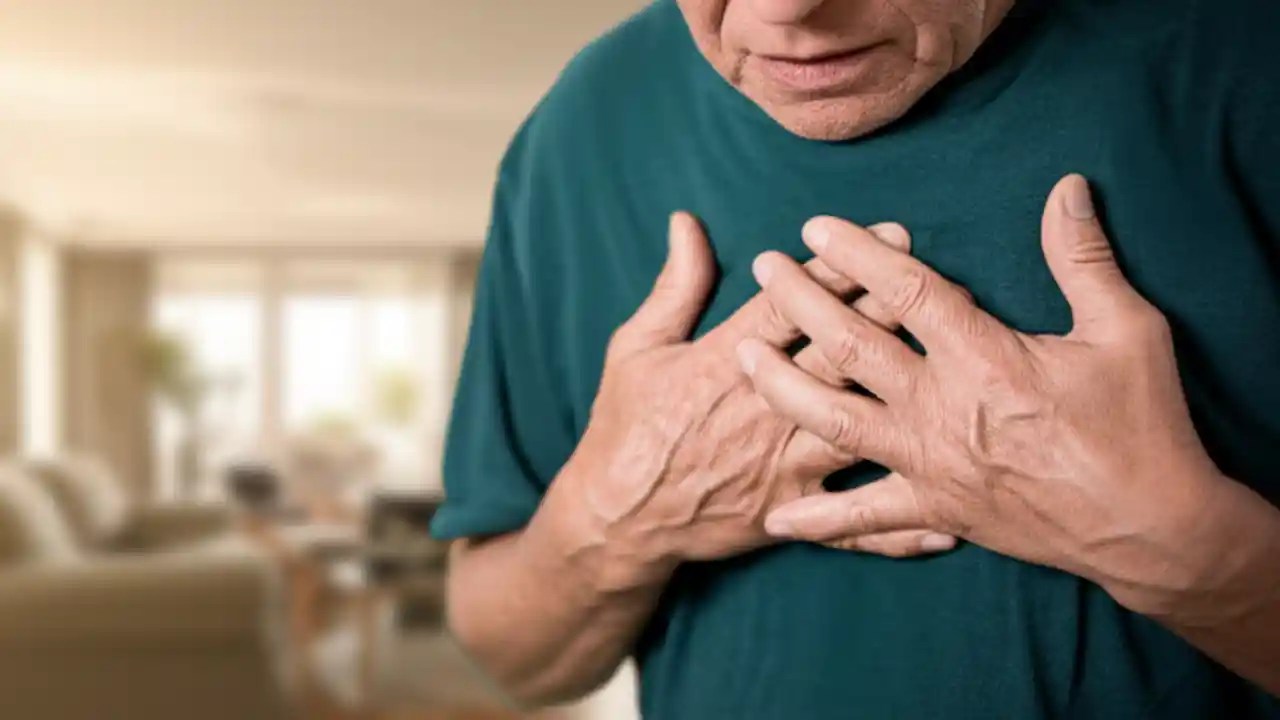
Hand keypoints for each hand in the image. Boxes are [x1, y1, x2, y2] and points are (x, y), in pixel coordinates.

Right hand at [552, 212, 955, 588]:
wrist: (616, 516)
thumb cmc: (626, 427)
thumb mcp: (636, 348)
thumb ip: (675, 285)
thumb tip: (688, 222)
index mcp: (727, 362)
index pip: (796, 303)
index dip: (847, 266)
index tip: (891, 232)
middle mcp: (766, 409)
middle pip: (841, 354)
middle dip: (894, 313)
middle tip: (947, 281)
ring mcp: (783, 465)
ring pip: (860, 422)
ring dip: (909, 396)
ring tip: (956, 373)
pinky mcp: (791, 512)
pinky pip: (853, 523)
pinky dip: (901, 527)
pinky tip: (950, 523)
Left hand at [737, 175, 1236, 613]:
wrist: (1151, 529)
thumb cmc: (1140, 425)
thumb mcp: (1127, 331)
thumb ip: (1083, 259)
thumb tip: (1066, 188)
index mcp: (984, 358)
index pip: (906, 291)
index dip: (857, 254)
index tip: (816, 226)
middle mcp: (941, 408)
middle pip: (850, 346)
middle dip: (801, 301)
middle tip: (765, 266)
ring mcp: (929, 463)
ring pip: (834, 420)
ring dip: (782, 386)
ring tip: (741, 355)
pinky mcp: (933, 508)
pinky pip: (863, 518)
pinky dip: (819, 521)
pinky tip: (775, 519)